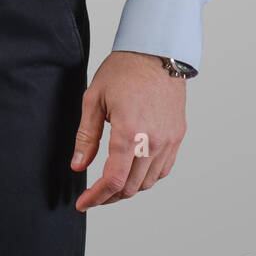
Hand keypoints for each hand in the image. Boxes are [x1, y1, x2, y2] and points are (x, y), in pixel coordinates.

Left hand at [72, 51, 186, 209]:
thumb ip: (86, 135)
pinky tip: (133, 171)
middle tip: (93, 195)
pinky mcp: (177, 136)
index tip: (83, 203)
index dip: (96, 197)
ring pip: (148, 182)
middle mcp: (153, 141)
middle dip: (109, 196)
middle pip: (131, 187)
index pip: (113, 180)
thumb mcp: (94, 98)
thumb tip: (78, 165)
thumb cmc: (124, 69)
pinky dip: (146, 177)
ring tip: (111, 184)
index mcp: (130, 132)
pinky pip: (163, 169)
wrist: (157, 51)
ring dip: (128, 188)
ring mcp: (169, 140)